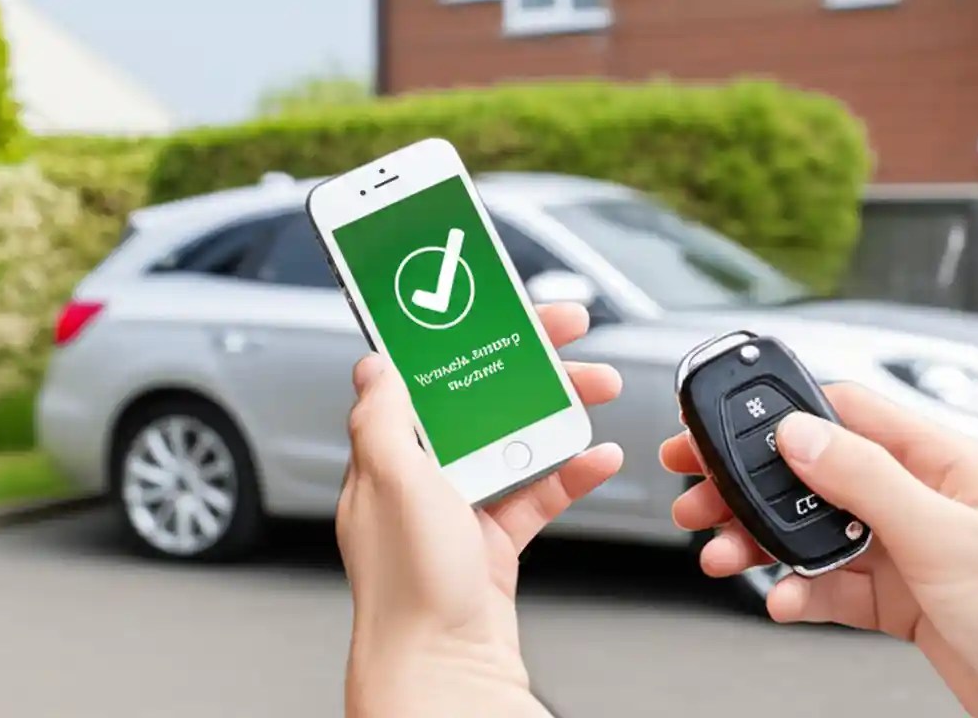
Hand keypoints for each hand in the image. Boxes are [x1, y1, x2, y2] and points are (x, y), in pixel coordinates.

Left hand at [339, 303, 622, 717]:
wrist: (443, 670)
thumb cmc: (411, 585)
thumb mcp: (389, 482)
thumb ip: (381, 417)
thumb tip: (376, 362)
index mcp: (389, 455)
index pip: (432, 373)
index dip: (471, 334)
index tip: (507, 306)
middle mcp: (422, 479)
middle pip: (482, 399)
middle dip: (531, 361)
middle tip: (574, 331)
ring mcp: (460, 511)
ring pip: (516, 440)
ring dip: (560, 410)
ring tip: (600, 387)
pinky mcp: (494, 543)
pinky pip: (538, 493)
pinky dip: (571, 473)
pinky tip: (601, 457)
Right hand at [662, 383, 977, 716]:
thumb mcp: (945, 535)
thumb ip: (867, 480)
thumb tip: (801, 434)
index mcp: (944, 461)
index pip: (849, 413)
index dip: (781, 414)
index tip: (724, 424)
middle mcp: (922, 498)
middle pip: (817, 476)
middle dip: (754, 488)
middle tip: (699, 496)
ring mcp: (909, 549)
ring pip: (816, 533)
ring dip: (767, 545)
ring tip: (726, 557)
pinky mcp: (900, 598)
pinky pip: (834, 585)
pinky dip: (803, 593)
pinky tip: (785, 601)